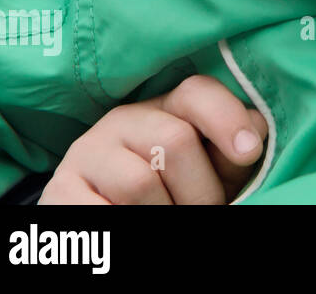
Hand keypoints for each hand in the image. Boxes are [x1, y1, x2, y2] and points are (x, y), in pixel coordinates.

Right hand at [39, 75, 267, 203]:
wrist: (105, 215)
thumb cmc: (176, 191)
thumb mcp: (209, 168)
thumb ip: (232, 149)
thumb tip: (255, 133)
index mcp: (167, 108)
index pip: (196, 93)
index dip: (227, 119)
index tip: (249, 152)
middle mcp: (124, 120)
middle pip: (176, 141)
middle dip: (201, 189)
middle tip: (205, 210)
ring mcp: (88, 152)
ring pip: (140, 182)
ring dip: (165, 212)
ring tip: (167, 217)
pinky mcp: (60, 189)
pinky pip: (102, 211)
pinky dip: (125, 223)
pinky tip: (130, 221)